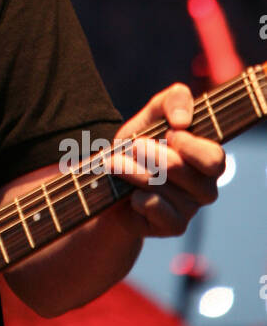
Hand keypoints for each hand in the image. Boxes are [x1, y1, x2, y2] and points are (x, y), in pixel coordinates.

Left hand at [109, 82, 225, 238]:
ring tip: (116, 164)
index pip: (213, 157)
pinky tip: (131, 195)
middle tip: (135, 146)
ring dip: (130, 170)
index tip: (167, 132)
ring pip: (159, 187)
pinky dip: (136, 196)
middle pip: (180, 169)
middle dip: (149, 153)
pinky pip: (153, 208)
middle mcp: (205, 186)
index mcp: (208, 159)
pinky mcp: (172, 226)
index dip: (187, 144)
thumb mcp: (153, 114)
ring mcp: (190, 208)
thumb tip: (182, 120)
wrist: (111, 183)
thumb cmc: (138, 145)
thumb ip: (173, 99)